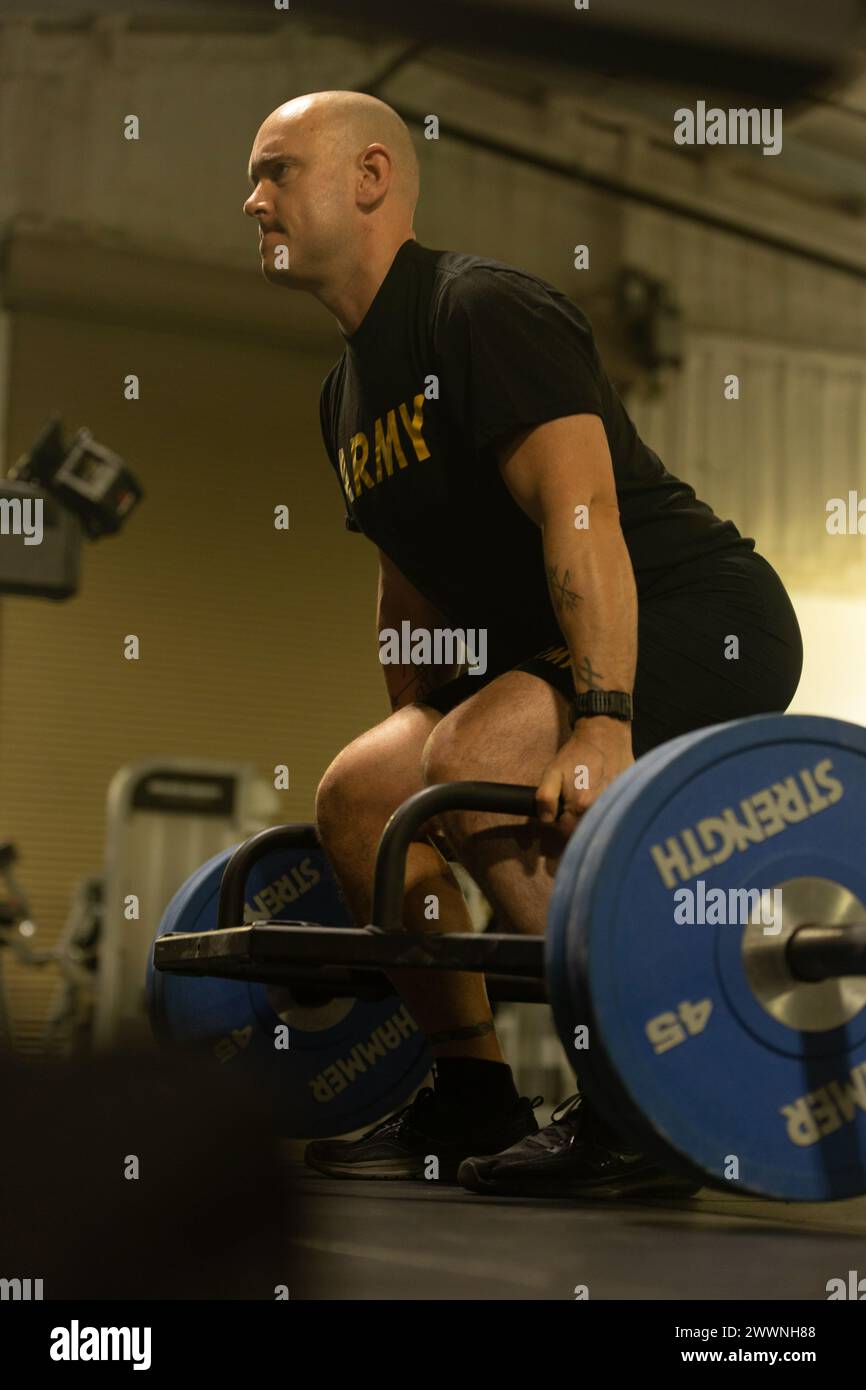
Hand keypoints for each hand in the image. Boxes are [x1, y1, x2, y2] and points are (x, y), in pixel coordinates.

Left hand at [535, 719, 634, 837]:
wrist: (606, 736)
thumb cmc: (577, 754)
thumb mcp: (553, 771)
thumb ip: (545, 797)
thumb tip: (546, 819)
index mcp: (581, 806)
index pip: (566, 832)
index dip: (559, 826)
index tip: (559, 815)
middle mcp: (601, 809)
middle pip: (585, 831)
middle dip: (575, 825)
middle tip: (572, 808)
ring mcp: (617, 805)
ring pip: (600, 824)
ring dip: (591, 819)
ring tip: (587, 803)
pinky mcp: (628, 800)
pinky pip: (614, 814)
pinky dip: (607, 812)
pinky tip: (602, 800)